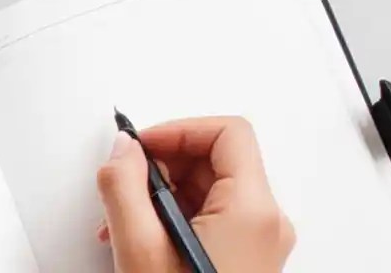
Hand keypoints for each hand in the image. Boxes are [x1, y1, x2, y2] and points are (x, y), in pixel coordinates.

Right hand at [95, 117, 295, 272]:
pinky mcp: (246, 259)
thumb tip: (124, 150)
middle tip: (126, 182)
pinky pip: (211, 216)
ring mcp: (259, 243)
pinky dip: (173, 216)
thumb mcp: (139, 248)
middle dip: (163, 164)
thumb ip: (123, 186)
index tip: (141, 146)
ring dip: (162, 193)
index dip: (178, 129)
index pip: (227, 132)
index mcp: (253, 211)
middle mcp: (267, 223)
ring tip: (125, 220)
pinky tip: (142, 238)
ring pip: (211, 188)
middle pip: (217, 158)